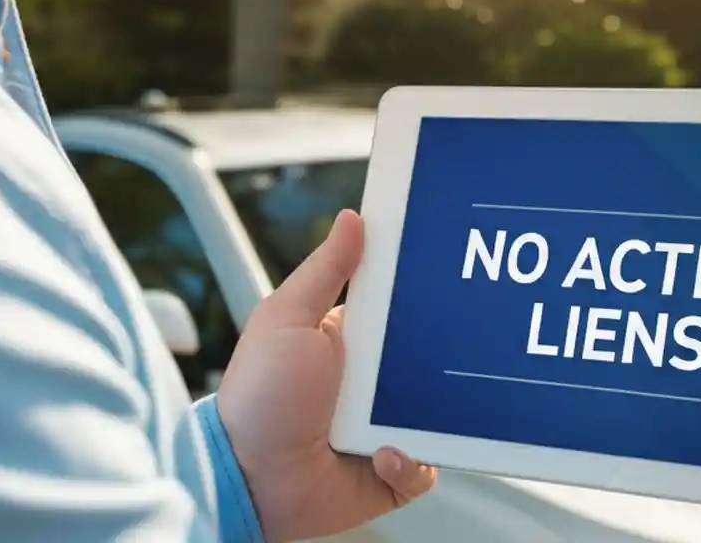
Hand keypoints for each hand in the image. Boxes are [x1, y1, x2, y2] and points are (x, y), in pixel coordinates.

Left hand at [216, 210, 436, 541]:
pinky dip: (412, 461)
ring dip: (432, 413)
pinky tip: (383, 454)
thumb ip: (325, 270)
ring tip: (409, 413)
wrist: (249, 483)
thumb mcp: (287, 320)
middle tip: (449, 351)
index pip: (401, 309)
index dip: (425, 296)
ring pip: (439, 411)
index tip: (451, 279)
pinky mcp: (392, 473)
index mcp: (349, 341)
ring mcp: (385, 428)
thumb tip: (355, 217)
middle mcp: (372, 384)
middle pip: (430, 358)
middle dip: (443, 356)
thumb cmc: (258, 399)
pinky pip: (427, 464)